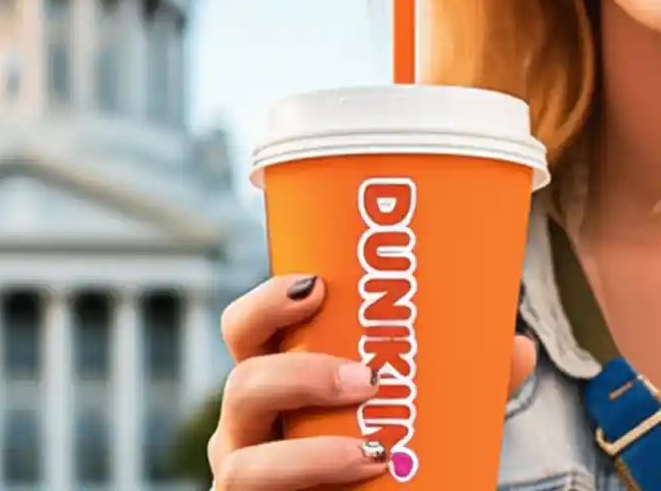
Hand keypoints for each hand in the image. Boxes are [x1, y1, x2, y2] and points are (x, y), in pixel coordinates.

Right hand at [207, 274, 536, 489]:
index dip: (268, 302)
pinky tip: (361, 473)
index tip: (317, 284)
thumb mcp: (412, 420)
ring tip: (374, 447)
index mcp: (273, 380)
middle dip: (299, 374)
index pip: (247, 330)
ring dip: (310, 450)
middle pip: (240, 382)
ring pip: (245, 455)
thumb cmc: (377, 463)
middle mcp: (248, 425)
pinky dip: (310, 477)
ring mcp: (245, 472)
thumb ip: (455, 386)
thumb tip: (516, 347)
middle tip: (368, 376)